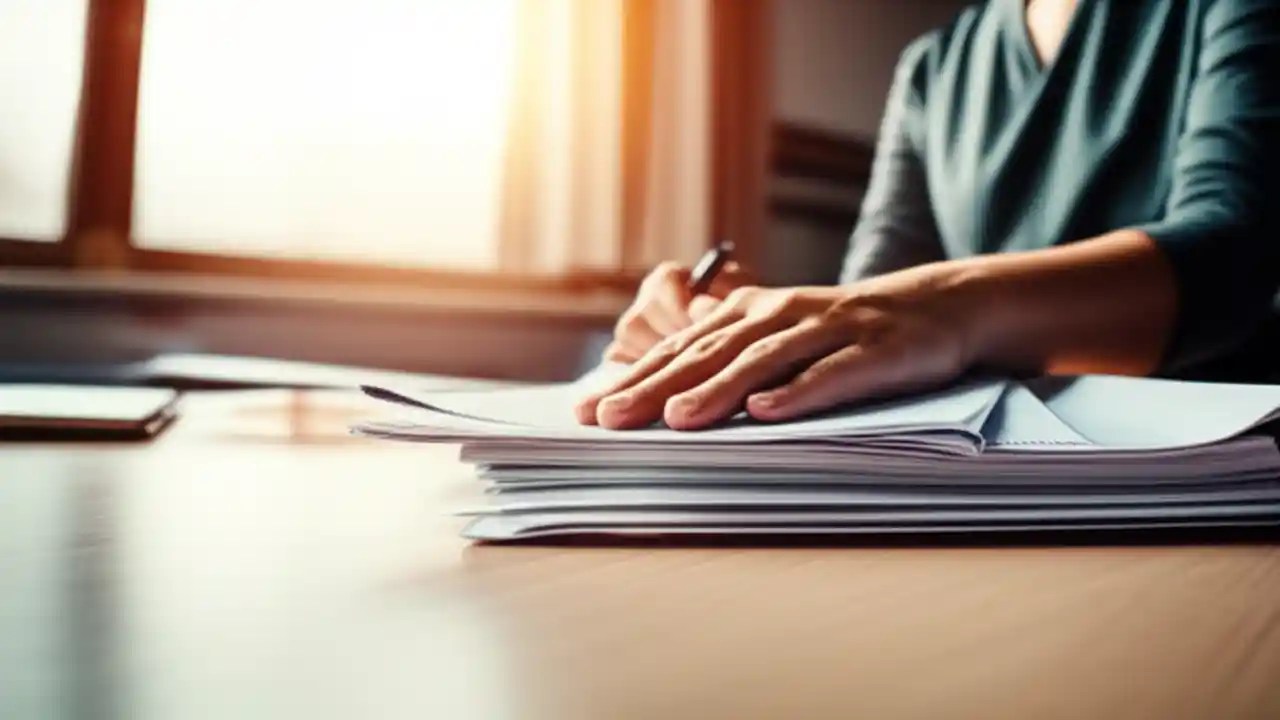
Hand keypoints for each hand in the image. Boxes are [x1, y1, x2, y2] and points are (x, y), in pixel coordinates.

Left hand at [577, 264, 978, 429]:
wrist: (932, 308)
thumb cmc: (841, 332)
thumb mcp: (779, 337)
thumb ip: (727, 358)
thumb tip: (662, 397)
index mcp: (749, 313)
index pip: (682, 349)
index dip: (634, 378)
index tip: (589, 411)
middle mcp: (779, 315)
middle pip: (709, 355)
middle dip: (656, 387)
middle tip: (610, 419)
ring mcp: (827, 332)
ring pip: (762, 363)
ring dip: (717, 390)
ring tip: (677, 419)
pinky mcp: (872, 353)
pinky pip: (830, 375)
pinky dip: (798, 393)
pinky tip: (766, 413)